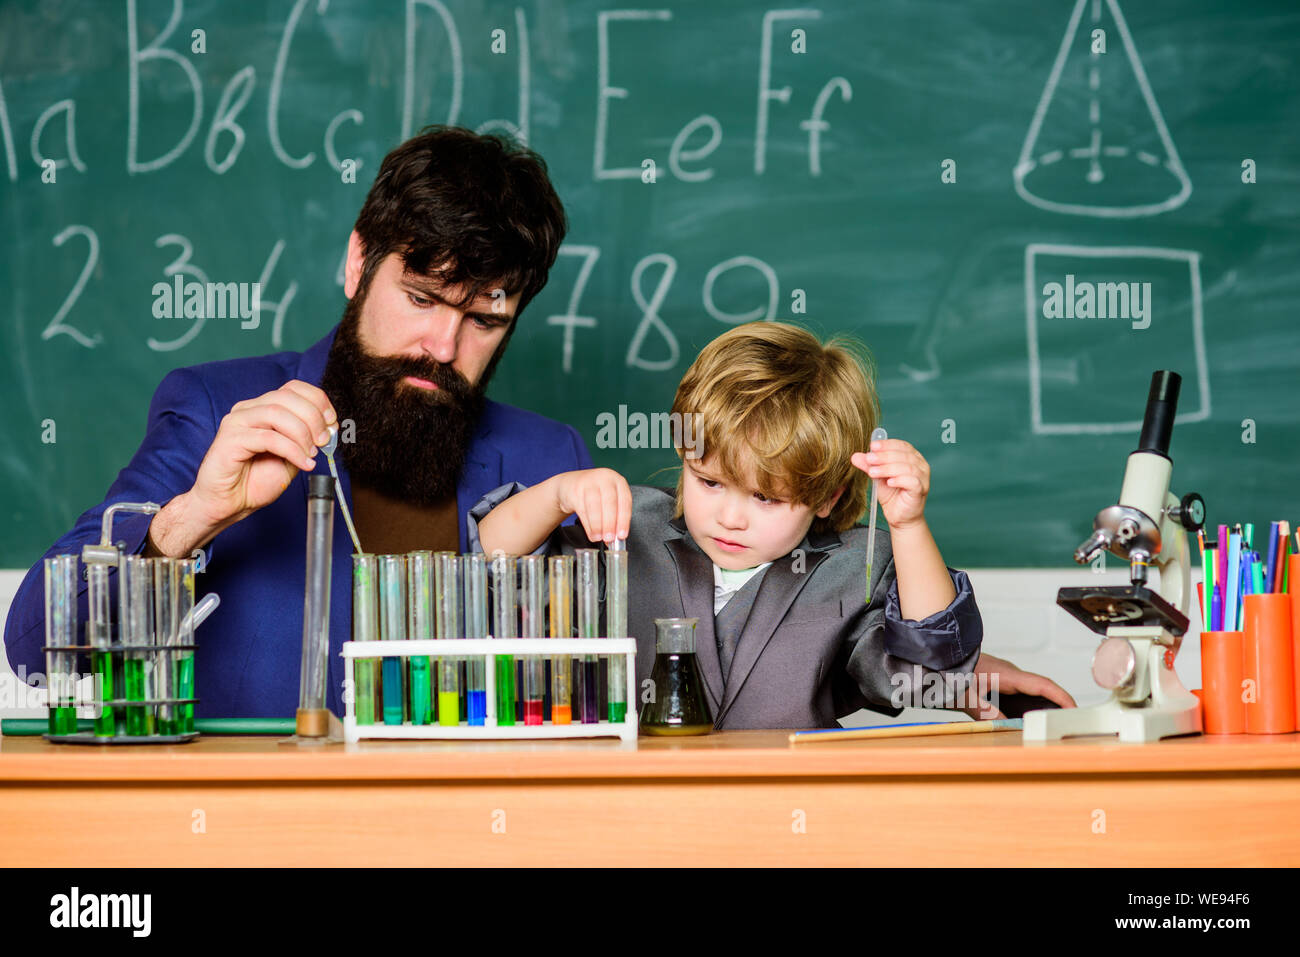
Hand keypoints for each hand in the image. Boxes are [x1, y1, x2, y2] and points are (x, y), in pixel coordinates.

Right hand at [186, 380, 336, 532]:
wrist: (228, 504)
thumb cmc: (255, 481)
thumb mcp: (292, 457)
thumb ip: (307, 440)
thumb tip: (330, 428)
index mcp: (263, 408)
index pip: (292, 388)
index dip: (317, 400)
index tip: (332, 422)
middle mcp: (248, 410)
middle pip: (286, 397)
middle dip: (313, 417)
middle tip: (324, 441)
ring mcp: (237, 422)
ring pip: (276, 413)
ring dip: (302, 433)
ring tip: (312, 454)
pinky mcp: (230, 440)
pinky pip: (268, 438)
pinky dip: (292, 450)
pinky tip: (303, 463)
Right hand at [552, 468, 631, 544]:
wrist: (571, 484)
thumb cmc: (595, 494)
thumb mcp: (608, 500)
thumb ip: (615, 517)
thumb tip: (616, 538)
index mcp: (618, 481)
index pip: (625, 501)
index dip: (624, 520)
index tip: (622, 535)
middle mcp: (605, 478)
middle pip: (610, 502)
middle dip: (610, 524)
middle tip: (609, 538)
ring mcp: (589, 482)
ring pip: (595, 506)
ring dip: (597, 525)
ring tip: (598, 538)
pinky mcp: (575, 489)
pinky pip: (582, 509)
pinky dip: (587, 524)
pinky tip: (591, 532)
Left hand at [850, 438, 929, 529]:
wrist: (899, 516)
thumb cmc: (891, 494)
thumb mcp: (877, 477)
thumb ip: (868, 465)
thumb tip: (855, 456)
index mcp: (912, 456)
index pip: (901, 445)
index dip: (887, 444)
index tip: (872, 446)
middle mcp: (920, 464)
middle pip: (904, 455)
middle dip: (884, 456)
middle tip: (869, 459)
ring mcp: (923, 477)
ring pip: (907, 467)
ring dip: (888, 468)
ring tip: (872, 472)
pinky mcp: (921, 490)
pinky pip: (912, 481)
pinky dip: (899, 480)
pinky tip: (888, 482)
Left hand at [957, 653, 1077, 719]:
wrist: (939, 656)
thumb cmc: (951, 671)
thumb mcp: (966, 695)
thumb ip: (986, 712)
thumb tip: (1008, 727)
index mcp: (1007, 675)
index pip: (1042, 684)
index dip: (1061, 696)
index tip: (1075, 709)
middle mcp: (1011, 674)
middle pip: (1042, 689)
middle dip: (1059, 704)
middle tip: (1071, 723)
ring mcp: (1006, 677)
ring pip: (1032, 691)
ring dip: (1045, 705)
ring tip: (1055, 724)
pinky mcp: (1000, 681)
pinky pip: (1021, 693)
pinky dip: (1031, 704)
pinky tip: (1030, 718)